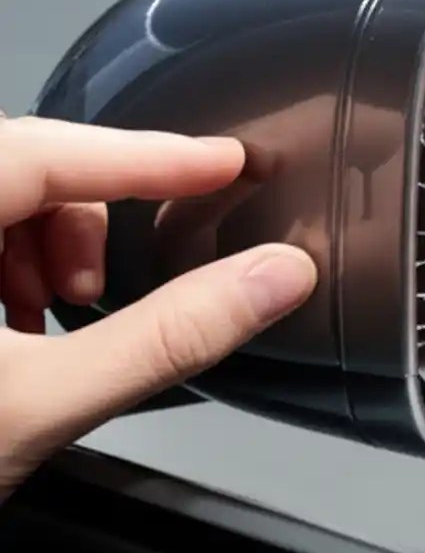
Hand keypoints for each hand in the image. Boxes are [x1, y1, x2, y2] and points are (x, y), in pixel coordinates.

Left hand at [0, 115, 316, 497]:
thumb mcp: (40, 402)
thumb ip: (167, 335)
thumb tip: (270, 278)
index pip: (46, 150)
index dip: (149, 156)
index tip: (222, 162)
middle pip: (15, 168)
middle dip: (82, 222)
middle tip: (105, 288)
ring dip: (37, 247)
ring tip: (48, 318)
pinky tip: (8, 328)